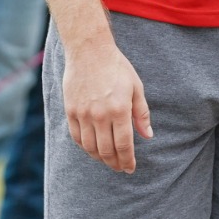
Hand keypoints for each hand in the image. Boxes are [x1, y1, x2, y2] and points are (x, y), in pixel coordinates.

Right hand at [62, 35, 152, 172]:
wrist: (89, 51)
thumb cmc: (116, 67)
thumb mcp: (136, 87)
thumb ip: (141, 114)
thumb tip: (148, 135)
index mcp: (120, 110)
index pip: (124, 145)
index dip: (127, 160)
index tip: (130, 168)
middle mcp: (100, 115)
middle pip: (106, 150)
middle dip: (115, 163)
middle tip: (120, 167)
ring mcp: (83, 114)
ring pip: (90, 147)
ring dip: (100, 158)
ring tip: (107, 160)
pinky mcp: (71, 110)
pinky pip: (76, 137)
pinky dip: (85, 147)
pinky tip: (92, 149)